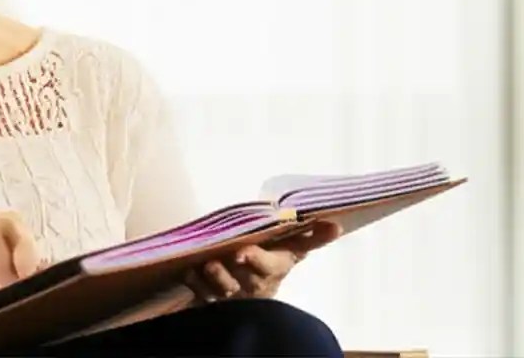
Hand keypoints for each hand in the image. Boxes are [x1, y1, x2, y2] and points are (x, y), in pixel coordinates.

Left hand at [184, 220, 341, 302]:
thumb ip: (311, 237)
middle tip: (216, 260)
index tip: (243, 252)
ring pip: (220, 290)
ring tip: (204, 264)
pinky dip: (194, 282)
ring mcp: (231, 294)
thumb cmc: (273, 260)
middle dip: (230, 272)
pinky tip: (188, 270)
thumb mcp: (291, 249)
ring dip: (211, 278)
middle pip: (241, 282)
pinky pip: (200, 293)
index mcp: (274, 270)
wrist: (254, 289)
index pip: (268, 267)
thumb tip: (335, 225)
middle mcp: (253, 285)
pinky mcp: (211, 297)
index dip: (257, 261)